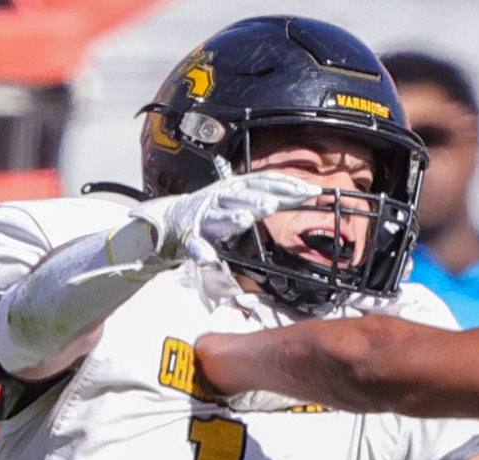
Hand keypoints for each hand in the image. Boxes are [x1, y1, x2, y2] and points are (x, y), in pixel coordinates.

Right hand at [129, 171, 320, 267]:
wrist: (172, 218)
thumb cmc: (216, 210)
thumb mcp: (244, 200)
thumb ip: (273, 198)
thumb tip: (306, 194)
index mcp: (235, 188)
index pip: (262, 182)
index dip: (283, 185)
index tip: (306, 191)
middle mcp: (220, 198)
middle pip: (240, 197)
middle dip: (256, 199)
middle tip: (272, 203)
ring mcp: (203, 217)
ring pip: (218, 217)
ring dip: (231, 218)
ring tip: (244, 219)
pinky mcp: (189, 236)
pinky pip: (194, 245)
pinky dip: (201, 251)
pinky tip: (208, 258)